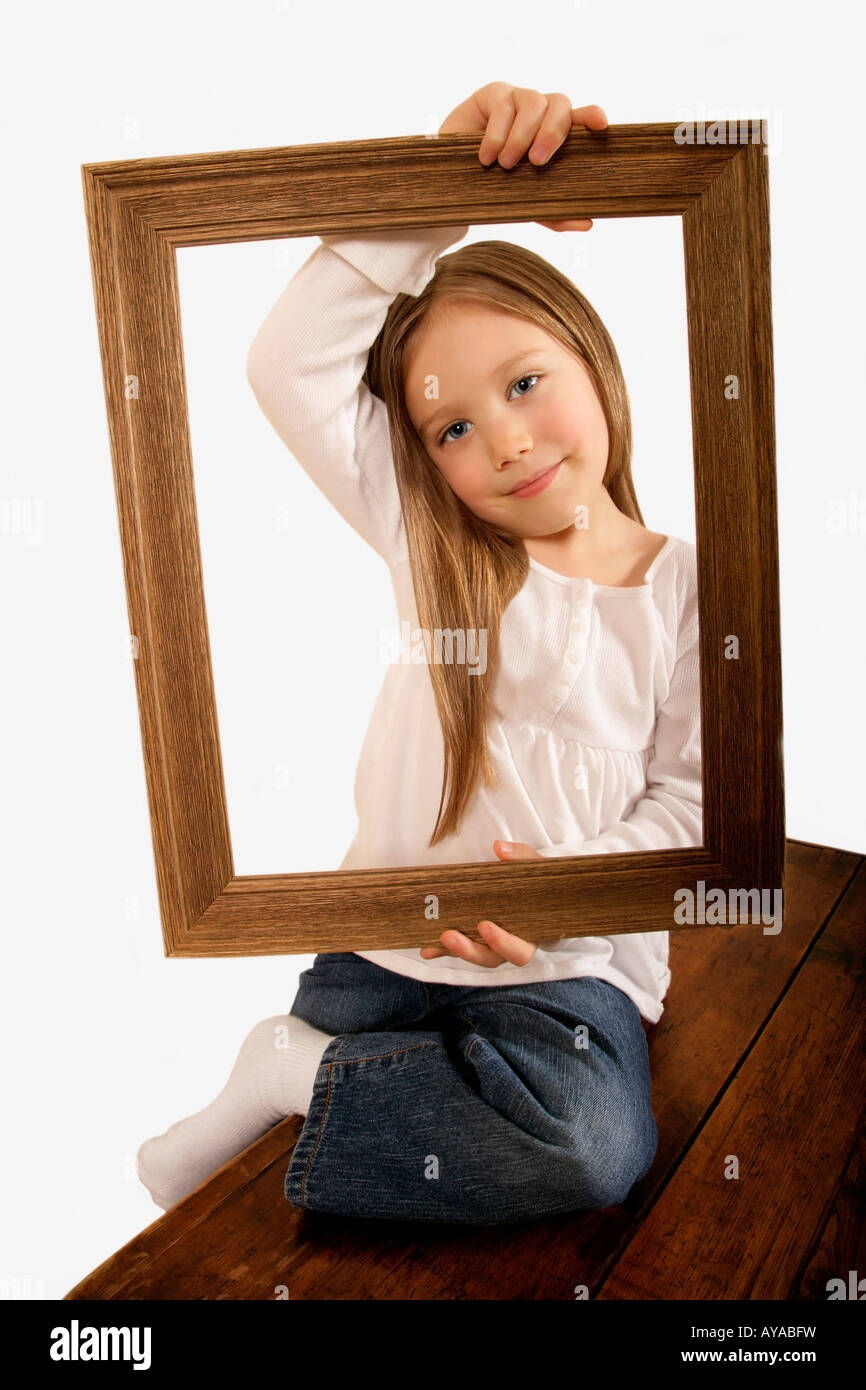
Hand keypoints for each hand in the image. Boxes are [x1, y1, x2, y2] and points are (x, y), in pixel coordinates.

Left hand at [419, 838, 543, 966]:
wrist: (537, 889)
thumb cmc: (537, 882)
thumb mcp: (536, 867)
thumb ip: (522, 857)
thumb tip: (500, 848)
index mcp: (530, 936)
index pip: (519, 951)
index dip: (503, 943)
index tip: (484, 926)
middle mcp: (509, 947)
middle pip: (490, 958)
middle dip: (469, 950)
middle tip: (449, 935)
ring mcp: (489, 946)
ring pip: (473, 956)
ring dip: (454, 950)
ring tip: (437, 938)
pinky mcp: (473, 942)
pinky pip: (457, 950)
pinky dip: (441, 950)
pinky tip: (426, 948)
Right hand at [438, 81, 607, 231]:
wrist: (452, 182)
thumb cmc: (494, 186)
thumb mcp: (525, 201)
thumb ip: (554, 212)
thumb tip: (588, 222)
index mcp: (556, 133)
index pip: (580, 117)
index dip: (591, 116)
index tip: (601, 125)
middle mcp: (541, 111)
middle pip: (560, 105)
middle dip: (552, 133)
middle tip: (538, 162)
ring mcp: (517, 99)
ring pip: (533, 103)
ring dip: (521, 136)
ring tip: (505, 165)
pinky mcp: (492, 94)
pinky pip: (503, 107)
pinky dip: (496, 135)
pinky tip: (486, 158)